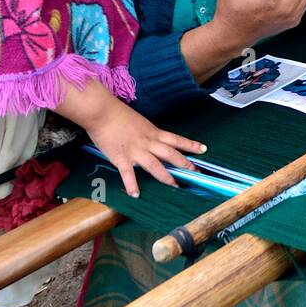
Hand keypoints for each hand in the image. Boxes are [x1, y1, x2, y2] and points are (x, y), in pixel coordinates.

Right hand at [56, 79, 203, 196]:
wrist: (102, 111)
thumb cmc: (118, 114)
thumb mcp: (139, 122)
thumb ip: (147, 133)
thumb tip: (153, 141)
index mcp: (153, 132)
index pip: (176, 139)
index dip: (190, 145)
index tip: (204, 149)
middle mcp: (148, 142)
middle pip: (171, 154)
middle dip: (185, 164)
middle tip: (196, 173)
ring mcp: (135, 151)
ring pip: (155, 166)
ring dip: (166, 177)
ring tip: (175, 186)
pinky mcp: (121, 158)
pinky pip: (128, 174)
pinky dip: (132, 185)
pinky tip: (136, 194)